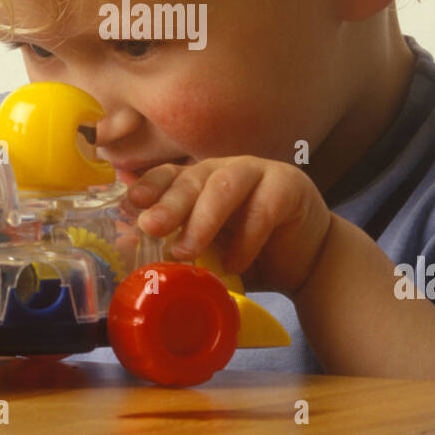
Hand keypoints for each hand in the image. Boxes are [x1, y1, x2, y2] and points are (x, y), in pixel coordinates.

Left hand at [127, 156, 333, 295]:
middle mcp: (226, 170)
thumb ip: (174, 246)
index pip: (169, 174)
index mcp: (201, 181)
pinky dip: (247, 238)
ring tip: (188, 251)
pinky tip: (234, 263)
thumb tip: (127, 245)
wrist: (307, 263)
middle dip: (169, 203)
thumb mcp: (209, 255)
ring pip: (226, 185)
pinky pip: (264, 207)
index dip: (150, 186)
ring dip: (204, 219)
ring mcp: (260, 172)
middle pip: (193, 177)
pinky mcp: (290, 186)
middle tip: (151, 226)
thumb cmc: (252, 256)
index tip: (132, 203)